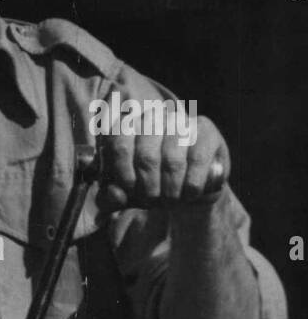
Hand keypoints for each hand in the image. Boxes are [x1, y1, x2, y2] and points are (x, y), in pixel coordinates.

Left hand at [98, 109, 228, 210]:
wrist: (190, 183)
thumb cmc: (152, 184)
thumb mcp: (128, 194)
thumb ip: (112, 198)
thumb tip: (114, 194)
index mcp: (126, 124)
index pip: (118, 144)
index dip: (123, 173)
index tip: (130, 191)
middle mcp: (153, 116)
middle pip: (146, 156)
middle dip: (149, 188)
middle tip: (153, 202)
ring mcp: (180, 121)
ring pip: (172, 160)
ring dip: (171, 190)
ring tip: (171, 201)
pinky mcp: (205, 130)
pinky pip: (197, 161)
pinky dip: (191, 186)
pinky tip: (190, 193)